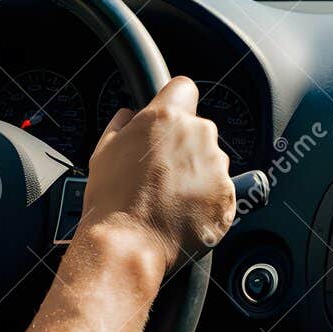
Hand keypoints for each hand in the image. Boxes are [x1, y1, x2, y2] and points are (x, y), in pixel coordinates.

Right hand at [78, 75, 234, 278]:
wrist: (128, 243)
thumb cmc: (113, 200)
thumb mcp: (103, 151)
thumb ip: (122, 125)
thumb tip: (129, 116)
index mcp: (167, 117)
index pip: (183, 88)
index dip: (174, 102)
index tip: (169, 117)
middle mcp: (198, 135)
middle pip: (198, 129)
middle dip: (184, 145)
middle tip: (160, 170)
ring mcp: (217, 166)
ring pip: (211, 160)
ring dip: (197, 173)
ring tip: (170, 196)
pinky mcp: (229, 196)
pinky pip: (220, 190)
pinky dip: (207, 199)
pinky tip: (182, 211)